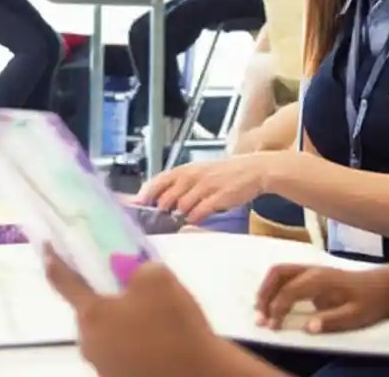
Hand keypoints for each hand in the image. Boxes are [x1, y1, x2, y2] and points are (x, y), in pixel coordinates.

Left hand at [44, 247, 220, 376]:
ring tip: (152, 316)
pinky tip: (158, 340)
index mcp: (91, 315)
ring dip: (120, 322)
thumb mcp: (159, 278)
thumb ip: (138, 268)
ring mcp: (104, 368)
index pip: (63, 281)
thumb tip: (135, 276)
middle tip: (128, 286)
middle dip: (104, 296)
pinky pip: (121, 353)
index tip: (47, 246)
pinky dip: (133, 342)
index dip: (54, 259)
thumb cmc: (174, 326)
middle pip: (89, 311)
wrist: (200, 376)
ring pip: (107, 334)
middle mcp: (90, 344)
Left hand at [137, 153, 272, 222]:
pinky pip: (199, 212)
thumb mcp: (197, 173)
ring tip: (181, 218)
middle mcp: (192, 176)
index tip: (137, 206)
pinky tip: (196, 217)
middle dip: (161, 210)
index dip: (146, 194)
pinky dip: (194, 217)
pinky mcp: (218, 197)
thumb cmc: (221, 174)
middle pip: (166, 197)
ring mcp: (205, 187)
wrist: (251, 170)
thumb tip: (156, 199)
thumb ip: (178, 184)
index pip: (158, 181)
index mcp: (185, 170)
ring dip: (179, 215)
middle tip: (159, 219)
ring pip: (182, 206)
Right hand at [254, 264, 388, 333]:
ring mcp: (310, 269)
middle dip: (264, 295)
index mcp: (320, 279)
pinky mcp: (310, 273)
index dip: (277, 309)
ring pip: (279, 271)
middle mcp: (311, 270)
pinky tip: (271, 303)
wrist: (381, 287)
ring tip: (261, 311)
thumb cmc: (368, 302)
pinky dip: (273, 287)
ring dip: (265, 289)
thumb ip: (331, 321)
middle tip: (260, 318)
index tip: (272, 326)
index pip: (289, 291)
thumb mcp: (354, 316)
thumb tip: (307, 328)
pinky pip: (285, 274)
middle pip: (277, 273)